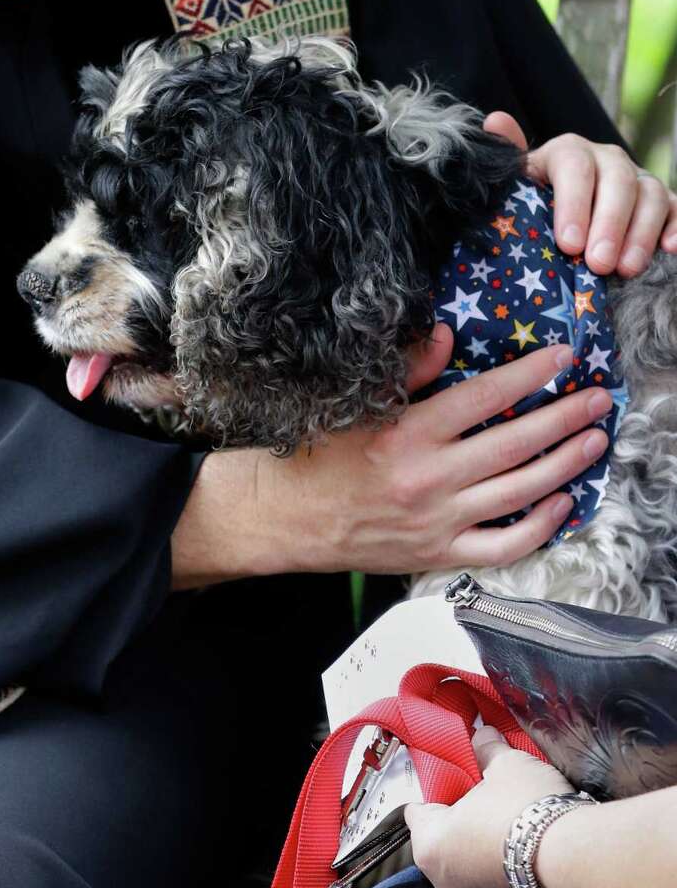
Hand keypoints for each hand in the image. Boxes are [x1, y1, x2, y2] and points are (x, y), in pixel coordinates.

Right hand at [172, 325, 611, 584]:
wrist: (288, 517)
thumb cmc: (319, 454)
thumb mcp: (355, 402)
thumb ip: (407, 368)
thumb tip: (446, 334)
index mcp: (407, 433)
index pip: (484, 397)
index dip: (530, 376)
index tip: (562, 360)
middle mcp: (429, 478)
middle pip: (515, 444)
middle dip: (565, 418)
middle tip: (598, 400)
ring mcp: (438, 520)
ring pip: (520, 493)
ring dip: (565, 465)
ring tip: (592, 442)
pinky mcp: (439, 553)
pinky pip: (505, 545)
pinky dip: (541, 526)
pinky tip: (561, 502)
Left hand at [404, 727, 573, 887]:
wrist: (576, 857)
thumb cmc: (528, 811)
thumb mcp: (505, 765)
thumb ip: (487, 749)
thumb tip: (482, 736)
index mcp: (430, 843)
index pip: (419, 810)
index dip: (437, 788)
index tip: (452, 776)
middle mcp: (443, 877)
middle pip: (441, 833)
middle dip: (459, 812)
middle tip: (481, 790)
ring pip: (465, 854)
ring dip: (479, 835)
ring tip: (503, 810)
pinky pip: (488, 870)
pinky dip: (497, 854)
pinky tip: (517, 834)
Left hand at [483, 111, 676, 277]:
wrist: (564, 217)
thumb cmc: (536, 204)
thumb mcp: (518, 184)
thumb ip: (510, 157)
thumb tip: (495, 120)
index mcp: (569, 152)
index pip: (575, 167)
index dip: (573, 204)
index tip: (569, 244)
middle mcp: (607, 160)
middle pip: (618, 181)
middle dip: (609, 225)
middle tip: (598, 264)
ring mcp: (638, 179)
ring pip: (650, 196)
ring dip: (640, 234)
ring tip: (626, 269)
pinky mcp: (664, 201)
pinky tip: (670, 249)